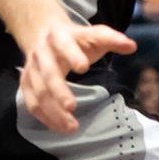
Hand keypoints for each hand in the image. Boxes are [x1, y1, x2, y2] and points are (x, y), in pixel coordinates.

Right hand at [19, 19, 137, 132]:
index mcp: (59, 37)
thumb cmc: (76, 39)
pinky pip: (31, 102)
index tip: (84, 68)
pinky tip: (59, 127)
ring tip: (71, 126)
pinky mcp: (26, 82)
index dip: (73, 54)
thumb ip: (112, 39)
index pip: (64, 44)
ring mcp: (31, 69)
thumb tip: (132, 46)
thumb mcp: (94, 34)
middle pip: (48, 73)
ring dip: (53, 110)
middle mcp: (42, 52)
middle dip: (59, 90)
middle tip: (72, 106)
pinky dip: (44, 116)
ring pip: (38, 91)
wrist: (43, 32)